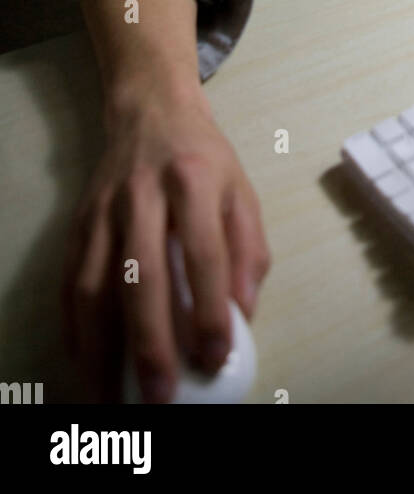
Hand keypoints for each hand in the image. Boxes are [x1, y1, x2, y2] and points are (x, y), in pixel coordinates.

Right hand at [60, 90, 270, 402]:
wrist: (151, 111)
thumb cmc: (204, 159)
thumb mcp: (242, 192)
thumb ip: (249, 252)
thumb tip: (241, 316)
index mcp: (195, 180)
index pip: (205, 253)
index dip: (210, 309)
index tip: (215, 356)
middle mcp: (143, 193)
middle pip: (142, 273)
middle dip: (151, 340)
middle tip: (161, 392)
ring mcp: (103, 209)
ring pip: (96, 284)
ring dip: (101, 348)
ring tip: (112, 396)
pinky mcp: (78, 223)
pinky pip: (70, 282)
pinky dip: (75, 328)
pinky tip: (86, 361)